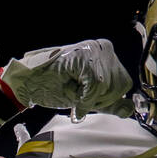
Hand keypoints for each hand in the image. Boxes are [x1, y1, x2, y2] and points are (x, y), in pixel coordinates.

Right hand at [0, 39, 132, 117]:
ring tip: (72, 89)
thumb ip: (108, 104)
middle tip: (79, 97)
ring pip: (108, 86)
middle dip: (99, 99)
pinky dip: (84, 97)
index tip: (87, 100)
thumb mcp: (86, 98)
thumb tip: (129, 110)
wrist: (27, 83)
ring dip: (89, 98)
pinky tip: (71, 92)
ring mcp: (94, 49)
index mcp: (106, 55)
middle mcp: (103, 48)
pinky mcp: (85, 56)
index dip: (107, 99)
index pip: (124, 83)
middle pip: (120, 85)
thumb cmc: (53, 87)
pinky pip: (97, 85)